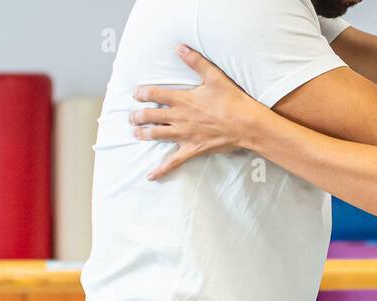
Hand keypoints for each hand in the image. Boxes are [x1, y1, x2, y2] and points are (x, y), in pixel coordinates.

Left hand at [131, 46, 261, 180]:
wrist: (245, 124)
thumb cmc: (231, 100)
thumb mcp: (214, 76)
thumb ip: (195, 61)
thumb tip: (179, 47)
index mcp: (182, 99)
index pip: (155, 95)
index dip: (142, 93)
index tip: (136, 94)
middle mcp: (179, 118)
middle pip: (151, 116)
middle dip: (138, 115)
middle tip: (131, 116)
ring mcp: (184, 135)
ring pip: (157, 135)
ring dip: (143, 134)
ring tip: (135, 133)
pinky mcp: (192, 149)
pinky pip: (173, 162)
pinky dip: (161, 169)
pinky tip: (150, 176)